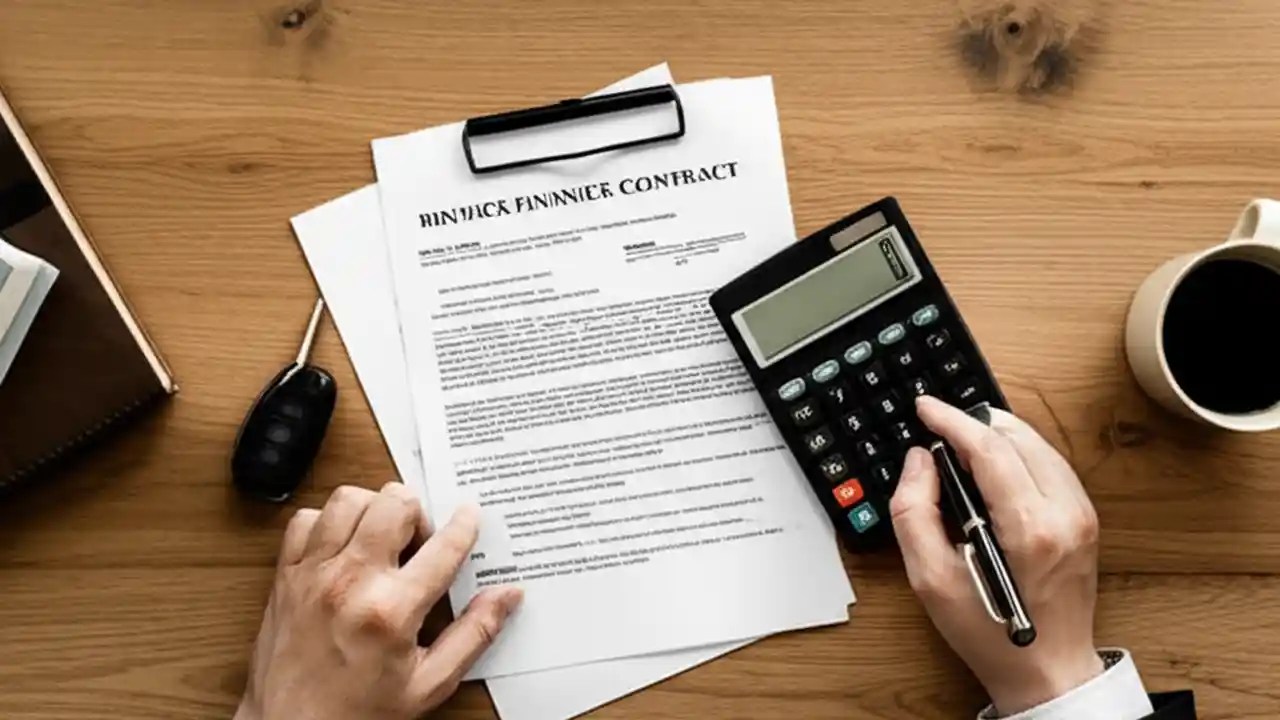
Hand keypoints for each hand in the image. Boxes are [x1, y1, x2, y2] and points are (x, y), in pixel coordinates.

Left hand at [235, 483, 522, 719]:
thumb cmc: (357, 712)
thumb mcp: (430, 683)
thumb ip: (475, 635)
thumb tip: (507, 597)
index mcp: (392, 612)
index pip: (443, 547)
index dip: (465, 525)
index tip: (470, 516)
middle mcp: (351, 583)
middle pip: (394, 503)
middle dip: (417, 512)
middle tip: (419, 541)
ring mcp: (314, 574)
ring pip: (348, 499)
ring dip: (372, 509)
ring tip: (381, 537)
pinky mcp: (286, 575)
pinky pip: (304, 519)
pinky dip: (326, 523)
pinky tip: (341, 546)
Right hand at [890, 396, 1102, 714]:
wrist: (1046, 670)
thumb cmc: (991, 636)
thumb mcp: (931, 580)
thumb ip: (915, 512)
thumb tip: (918, 462)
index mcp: (1029, 529)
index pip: (989, 449)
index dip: (952, 420)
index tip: (926, 407)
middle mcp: (1064, 515)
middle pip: (1017, 437)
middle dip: (974, 422)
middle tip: (939, 426)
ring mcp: (1081, 516)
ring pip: (1038, 445)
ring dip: (998, 434)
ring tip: (961, 441)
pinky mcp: (1085, 520)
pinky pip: (1051, 465)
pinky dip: (1020, 452)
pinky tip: (994, 462)